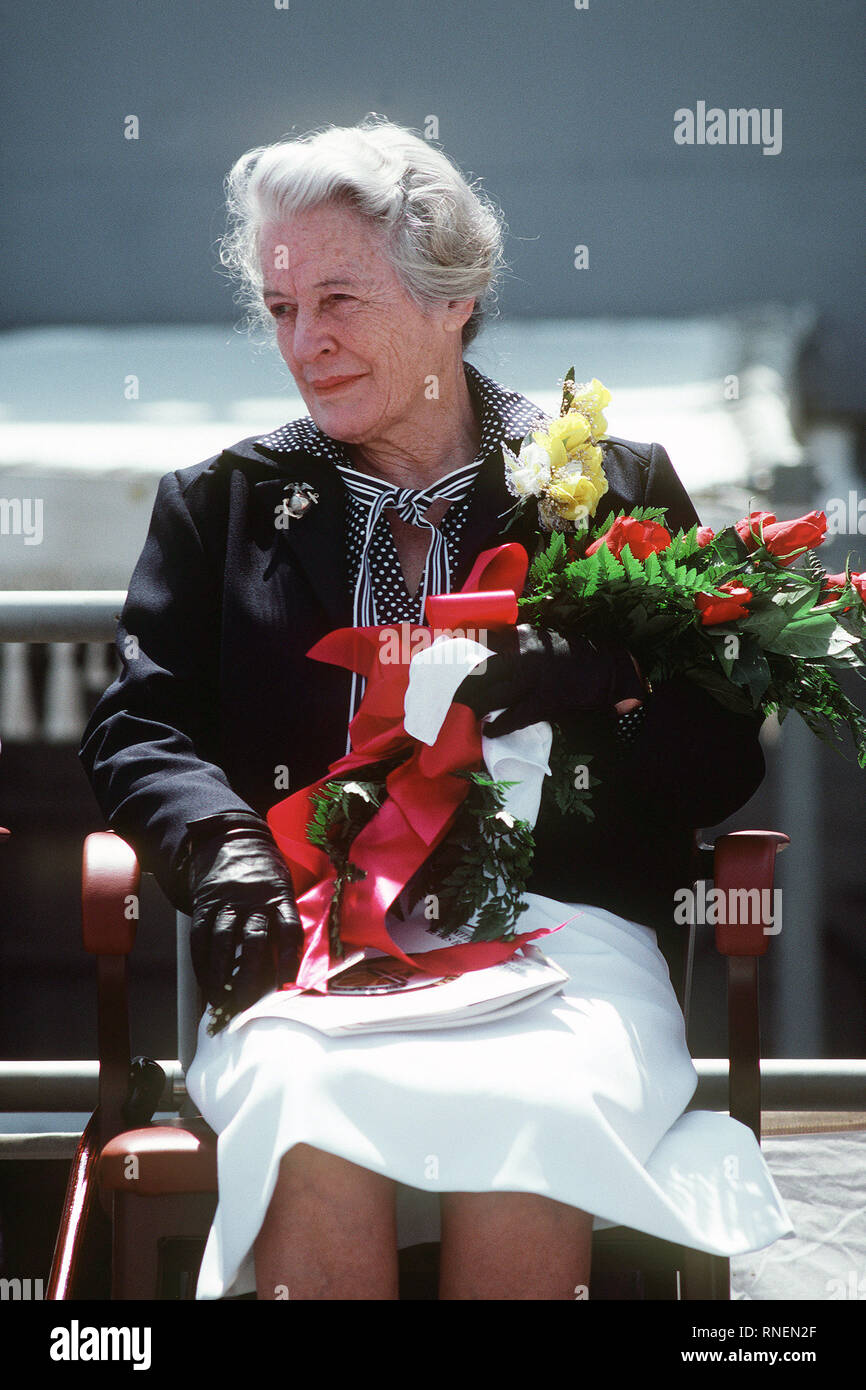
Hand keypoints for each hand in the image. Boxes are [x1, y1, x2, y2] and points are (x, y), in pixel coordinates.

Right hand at [186, 817, 303, 1016]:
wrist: (232, 838)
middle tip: (247, 1003)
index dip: (289, 959)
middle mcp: (254, 899)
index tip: (287, 984)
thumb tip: (288, 962)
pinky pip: (200, 935)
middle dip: (251, 976)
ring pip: (224, 941)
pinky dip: (202, 962)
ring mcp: (227, 900)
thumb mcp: (283, 885)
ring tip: (222, 999)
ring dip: (222, 974)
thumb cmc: (264, 870)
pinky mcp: (205, 903)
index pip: (289, 929)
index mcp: (280, 895)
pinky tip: (205, 980)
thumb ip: (284, 918)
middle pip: (254, 940)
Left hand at [453, 623, 644, 737]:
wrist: (605, 668)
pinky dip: (499, 726)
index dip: (461, 650)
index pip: (482, 639)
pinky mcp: (544, 700)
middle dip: (464, 689)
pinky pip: (514, 716)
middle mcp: (523, 655)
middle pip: (481, 673)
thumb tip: (486, 650)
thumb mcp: (541, 638)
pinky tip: (489, 732)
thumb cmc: (571, 653)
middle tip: (453, 701)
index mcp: (521, 636)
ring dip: (475, 709)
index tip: (446, 658)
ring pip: (493, 695)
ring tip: (463, 717)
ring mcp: (533, 679)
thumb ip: (517, 642)